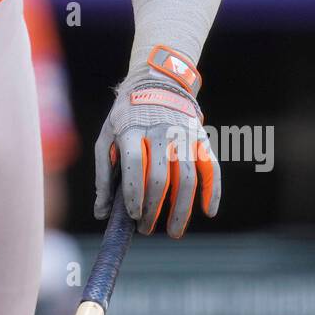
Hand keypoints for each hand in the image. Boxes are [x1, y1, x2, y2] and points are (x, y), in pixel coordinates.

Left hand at [93, 46, 219, 238]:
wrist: (157, 83)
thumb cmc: (126, 116)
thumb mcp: (107, 136)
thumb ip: (103, 174)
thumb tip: (102, 213)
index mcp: (132, 129)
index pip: (134, 164)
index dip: (134, 193)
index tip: (133, 215)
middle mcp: (160, 132)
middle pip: (161, 177)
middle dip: (154, 209)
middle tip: (146, 229)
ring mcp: (184, 135)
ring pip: (187, 178)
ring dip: (182, 210)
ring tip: (174, 232)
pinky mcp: (202, 139)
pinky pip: (211, 168)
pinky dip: (212, 191)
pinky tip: (208, 211)